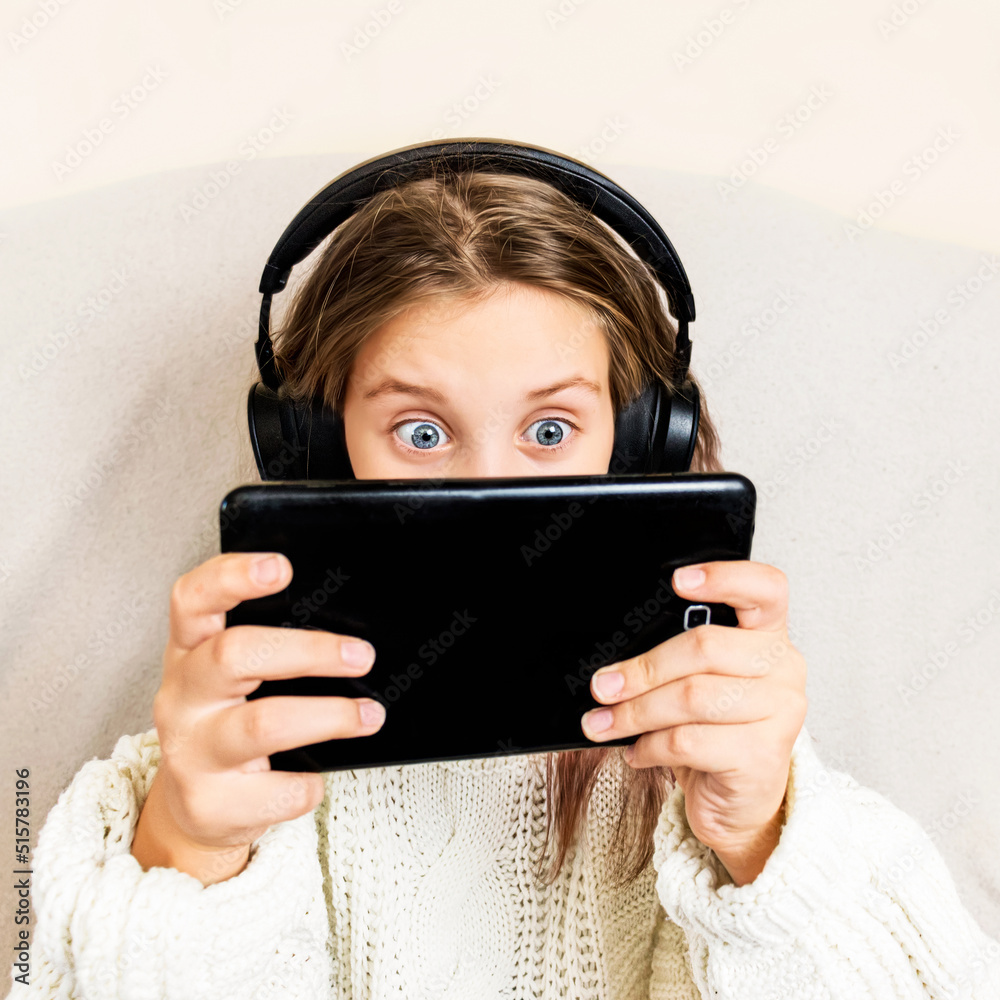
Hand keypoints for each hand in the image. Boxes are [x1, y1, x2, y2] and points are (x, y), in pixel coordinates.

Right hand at [132, 551, 384, 884]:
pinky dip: (309, 783)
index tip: (280, 566)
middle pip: (235, 654)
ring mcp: (190, 750)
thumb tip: (350, 631)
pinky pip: (277, 789)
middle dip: (309, 650)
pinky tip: (318, 775)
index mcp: (188, 651)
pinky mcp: (209, 802)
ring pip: (263, 723)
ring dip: (329, 716)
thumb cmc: (228, 723)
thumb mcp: (235, 677)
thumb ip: (270, 646)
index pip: (192, 599)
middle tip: (361, 655)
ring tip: (368, 715)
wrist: (199, 808)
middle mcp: (181, 696)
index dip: (231, 577)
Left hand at [580, 560, 806, 884]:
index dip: (723, 576)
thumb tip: (614, 664)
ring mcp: (780, 713)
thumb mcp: (701, 684)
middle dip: (642, 668)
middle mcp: (784, 668)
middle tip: (603, 686)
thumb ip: (677, 658)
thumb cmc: (716, 732)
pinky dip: (650, 746)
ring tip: (606, 722)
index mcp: (768, 636)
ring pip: (691, 697)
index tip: (677, 579)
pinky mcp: (762, 757)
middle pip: (705, 646)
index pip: (765, 588)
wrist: (740, 802)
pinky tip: (637, 750)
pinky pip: (689, 741)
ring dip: (635, 712)